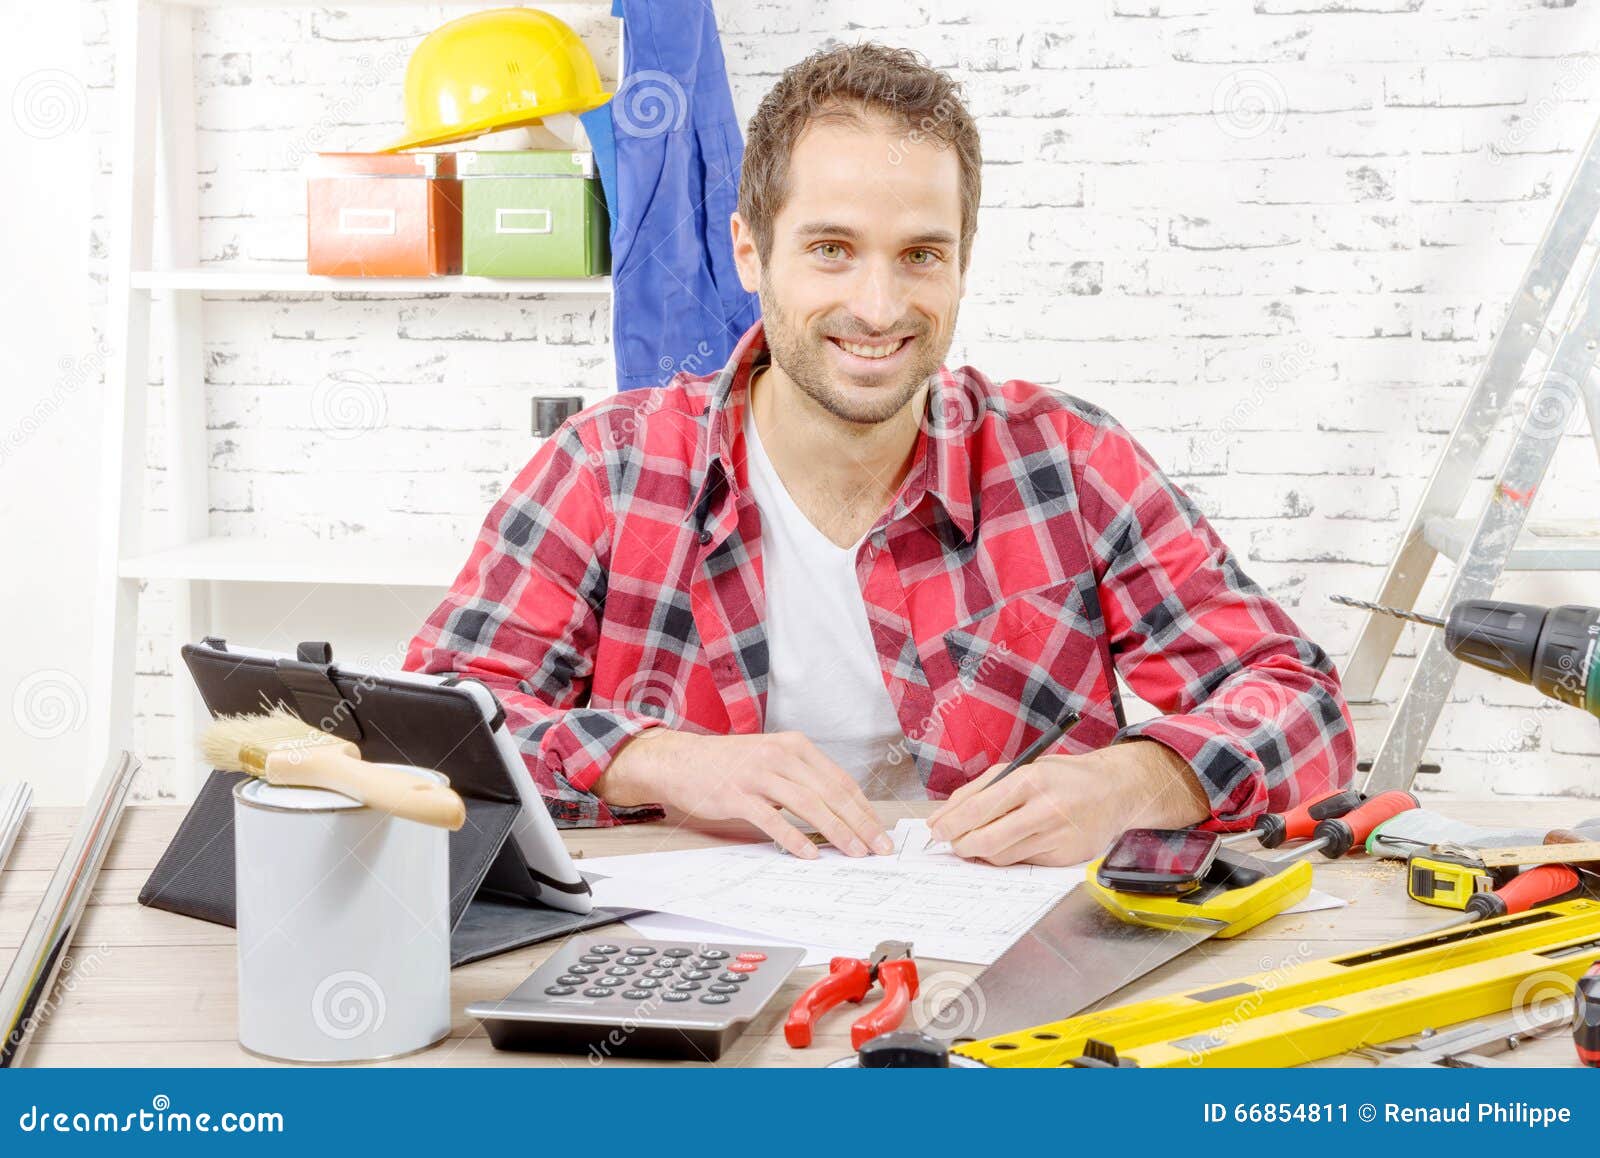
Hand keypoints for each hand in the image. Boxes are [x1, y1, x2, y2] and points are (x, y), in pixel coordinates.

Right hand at [593, 729, 894, 859]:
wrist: (682, 761)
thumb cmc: (731, 765)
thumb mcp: (773, 761)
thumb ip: (803, 780)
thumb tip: (839, 814)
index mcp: (795, 746)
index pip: (840, 780)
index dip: (863, 808)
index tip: (879, 832)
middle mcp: (781, 756)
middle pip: (831, 793)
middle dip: (860, 823)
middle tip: (878, 848)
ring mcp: (759, 775)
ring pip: (809, 805)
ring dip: (836, 832)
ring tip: (854, 852)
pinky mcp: (738, 795)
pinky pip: (773, 819)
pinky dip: (794, 838)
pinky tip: (810, 854)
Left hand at [925, 741, 1210, 865]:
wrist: (1115, 790)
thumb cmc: (1061, 777)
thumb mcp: (1021, 768)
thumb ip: (981, 788)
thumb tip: (944, 815)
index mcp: (1029, 779)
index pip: (978, 808)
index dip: (951, 823)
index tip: (935, 830)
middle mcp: (1044, 808)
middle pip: (987, 840)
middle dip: (961, 845)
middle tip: (951, 844)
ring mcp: (1057, 836)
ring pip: (1003, 857)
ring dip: (982, 854)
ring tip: (975, 844)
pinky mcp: (1066, 857)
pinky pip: (1023, 863)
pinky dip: (1008, 857)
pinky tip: (1006, 846)